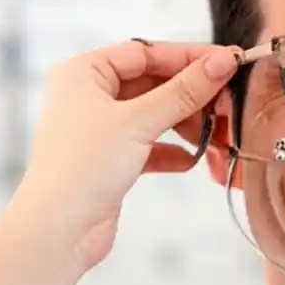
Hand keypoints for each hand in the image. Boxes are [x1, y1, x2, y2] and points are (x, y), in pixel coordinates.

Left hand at [14, 40, 240, 269]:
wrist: (58, 232)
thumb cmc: (81, 169)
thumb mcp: (138, 121)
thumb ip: (184, 91)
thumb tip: (222, 62)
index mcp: (83, 73)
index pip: (144, 52)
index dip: (187, 56)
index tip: (226, 60)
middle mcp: (87, 96)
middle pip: (151, 82)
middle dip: (189, 95)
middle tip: (226, 102)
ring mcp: (97, 130)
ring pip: (152, 115)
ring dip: (184, 124)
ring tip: (213, 134)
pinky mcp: (108, 161)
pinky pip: (147, 145)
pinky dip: (169, 151)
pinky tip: (190, 160)